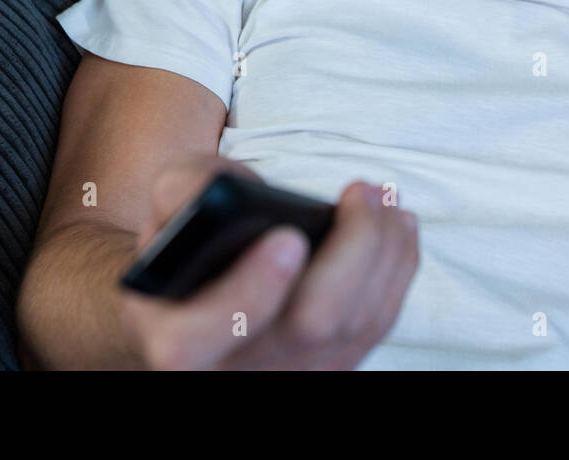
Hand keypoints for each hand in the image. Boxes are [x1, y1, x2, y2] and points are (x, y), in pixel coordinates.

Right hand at [118, 153, 418, 369]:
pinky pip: (374, 329)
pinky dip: (396, 270)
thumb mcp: (169, 210)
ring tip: (386, 198)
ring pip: (353, 327)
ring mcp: (286, 377)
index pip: (193, 341)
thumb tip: (219, 192)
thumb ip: (183, 191)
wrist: (203, 288)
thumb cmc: (189, 241)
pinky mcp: (328, 369)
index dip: (247, 293)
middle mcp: (227, 373)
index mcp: (171, 338)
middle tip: (362, 192)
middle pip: (308, 326)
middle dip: (352, 253)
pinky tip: (399, 226)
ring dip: (384, 251)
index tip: (287, 238)